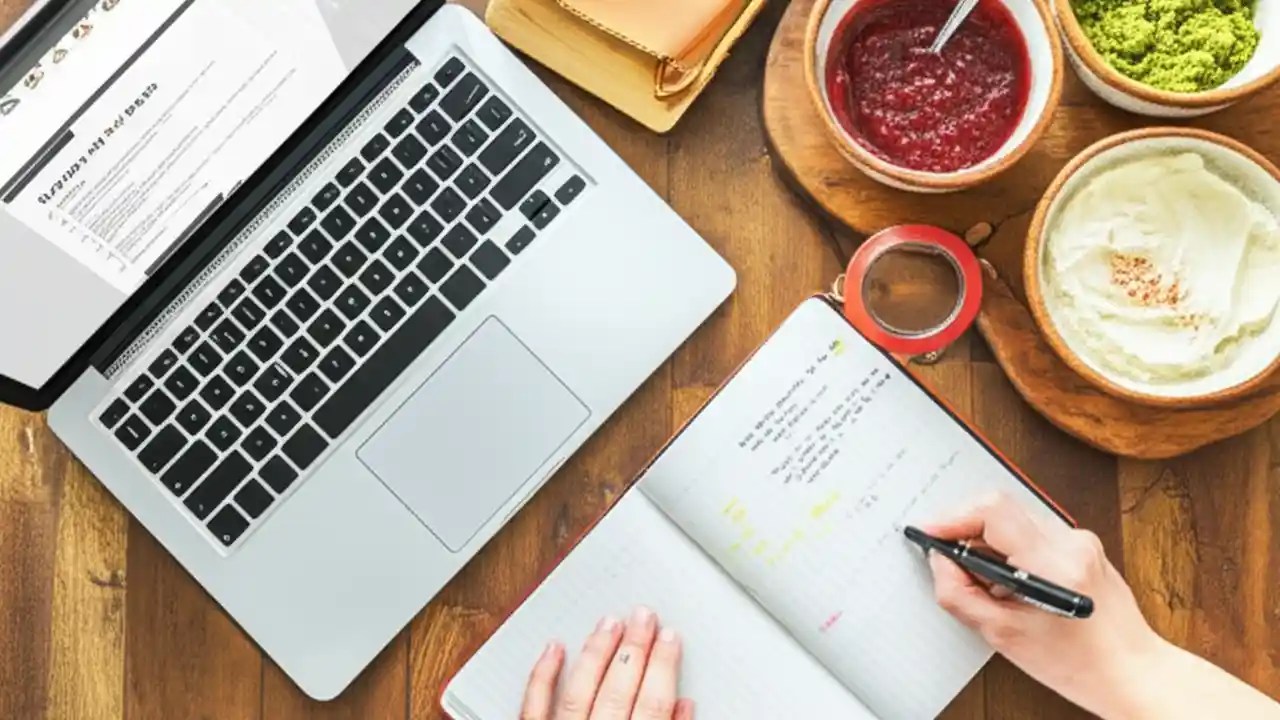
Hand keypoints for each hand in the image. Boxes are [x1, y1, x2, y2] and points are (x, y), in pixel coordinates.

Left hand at [521, 607, 693, 719]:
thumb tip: (685, 707)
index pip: (654, 704)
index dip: (664, 666)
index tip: (670, 637)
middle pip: (618, 691)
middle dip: (634, 648)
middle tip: (643, 617)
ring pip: (579, 691)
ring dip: (596, 653)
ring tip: (609, 622)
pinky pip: (534, 706)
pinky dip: (543, 675)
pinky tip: (555, 648)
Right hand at [923, 492, 1164, 716]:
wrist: (1131, 671)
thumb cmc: (1079, 664)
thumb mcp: (1004, 635)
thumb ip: (960, 594)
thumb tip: (939, 561)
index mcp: (1054, 563)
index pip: (993, 511)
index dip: (953, 516)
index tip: (931, 532)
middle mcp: (1070, 542)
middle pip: (1000, 509)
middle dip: (966, 530)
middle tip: (951, 560)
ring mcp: (1080, 539)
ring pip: (1014, 519)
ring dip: (988, 540)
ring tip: (984, 578)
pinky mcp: (1082, 543)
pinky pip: (1032, 531)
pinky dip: (1009, 548)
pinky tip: (1009, 580)